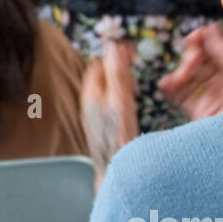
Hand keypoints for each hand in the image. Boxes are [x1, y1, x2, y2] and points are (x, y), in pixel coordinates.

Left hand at [81, 41, 138, 184]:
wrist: (114, 173)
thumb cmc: (118, 140)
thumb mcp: (121, 102)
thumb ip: (118, 74)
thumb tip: (113, 47)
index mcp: (91, 94)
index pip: (98, 64)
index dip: (114, 54)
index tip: (130, 51)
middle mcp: (88, 104)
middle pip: (100, 76)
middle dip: (116, 67)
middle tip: (134, 66)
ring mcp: (94, 117)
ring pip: (104, 90)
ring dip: (119, 83)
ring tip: (134, 85)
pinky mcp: (101, 128)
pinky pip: (109, 104)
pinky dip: (119, 98)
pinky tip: (130, 106)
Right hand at [158, 24, 222, 120]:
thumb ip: (222, 51)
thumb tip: (209, 27)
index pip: (218, 51)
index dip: (205, 41)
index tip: (195, 35)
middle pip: (201, 62)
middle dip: (192, 57)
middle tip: (192, 58)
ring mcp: (210, 97)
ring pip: (189, 77)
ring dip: (180, 72)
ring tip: (180, 76)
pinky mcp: (198, 111)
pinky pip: (180, 96)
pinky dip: (170, 88)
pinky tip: (166, 84)